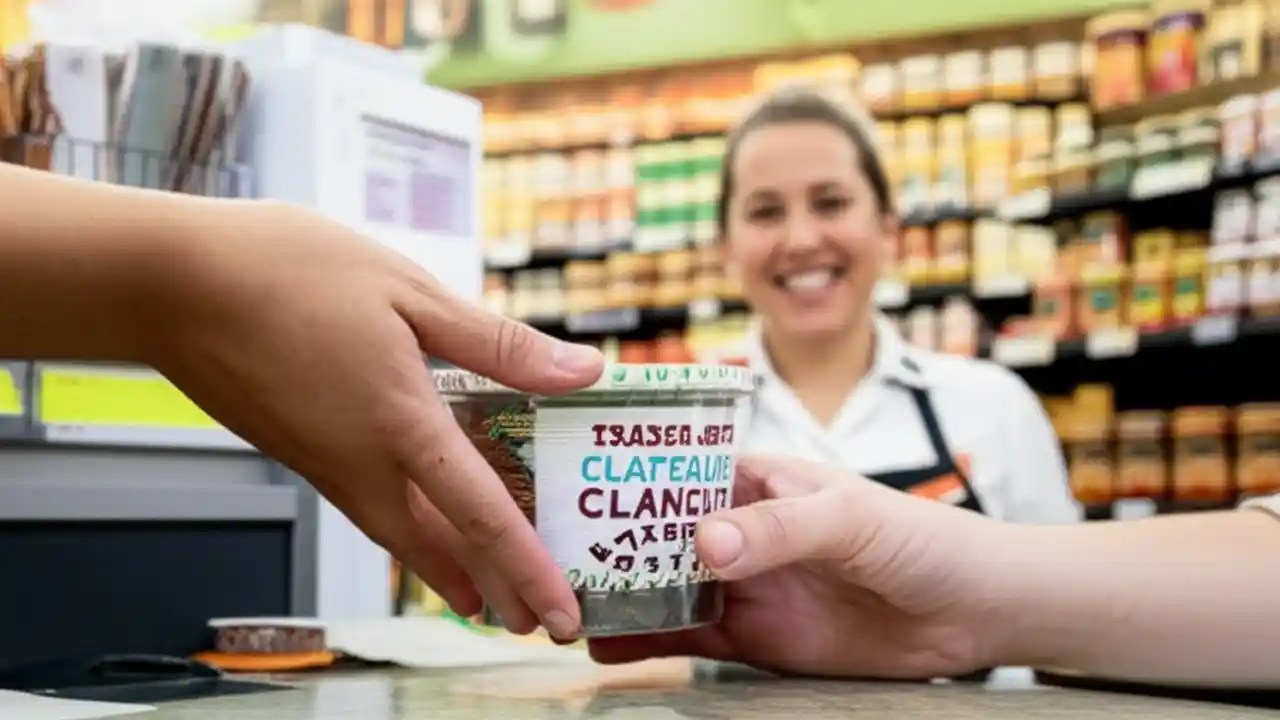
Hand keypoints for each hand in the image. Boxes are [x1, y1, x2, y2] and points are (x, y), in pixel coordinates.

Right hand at [142, 200, 602, 636]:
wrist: (168, 281)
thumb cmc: (288, 272)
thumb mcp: (410, 292)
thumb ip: (497, 343)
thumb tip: (583, 371)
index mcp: (403, 424)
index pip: (483, 517)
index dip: (530, 570)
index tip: (560, 619)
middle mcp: (362, 462)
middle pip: (441, 549)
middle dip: (493, 589)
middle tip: (532, 624)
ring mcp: (324, 464)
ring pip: (400, 537)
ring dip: (448, 571)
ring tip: (484, 597)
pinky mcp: (297, 452)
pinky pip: (366, 509)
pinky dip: (407, 533)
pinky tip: (419, 525)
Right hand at [588, 456, 1015, 677]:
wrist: (972, 612)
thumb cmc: (921, 537)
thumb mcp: (852, 518)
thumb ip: (783, 529)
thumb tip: (705, 545)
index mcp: (756, 480)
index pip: (676, 473)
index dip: (623, 480)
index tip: (568, 490)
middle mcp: (739, 529)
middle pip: (655, 534)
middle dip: (604, 544)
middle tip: (546, 556)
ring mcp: (742, 584)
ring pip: (662, 588)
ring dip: (617, 595)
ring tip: (561, 603)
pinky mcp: (754, 636)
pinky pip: (688, 637)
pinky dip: (646, 641)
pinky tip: (606, 646)